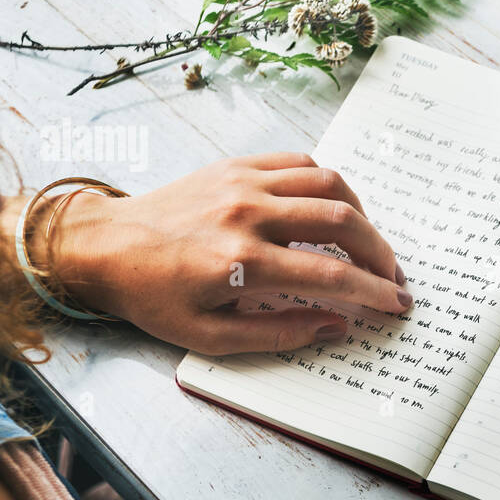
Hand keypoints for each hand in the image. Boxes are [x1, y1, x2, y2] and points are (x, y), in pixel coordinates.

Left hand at [35, 153, 411, 354]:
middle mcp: (247, 215)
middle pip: (341, 221)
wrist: (102, 245)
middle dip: (379, 251)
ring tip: (367, 242)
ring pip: (328, 183)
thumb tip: (334, 326)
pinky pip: (299, 163)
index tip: (396, 302)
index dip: (374, 291)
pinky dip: (327, 184)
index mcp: (241, 263)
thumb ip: (277, 334)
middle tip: (392, 275)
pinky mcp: (236, 165)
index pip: (331, 274)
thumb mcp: (208, 336)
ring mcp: (243, 183)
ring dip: (361, 213)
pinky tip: (333, 208)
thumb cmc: (151, 295)